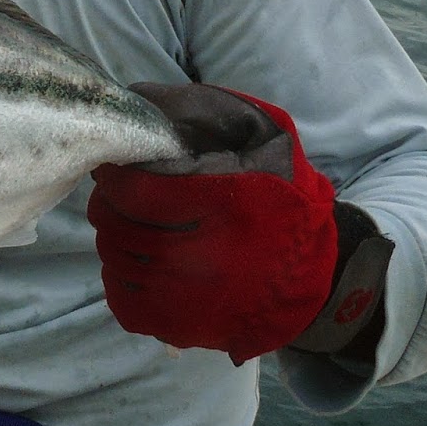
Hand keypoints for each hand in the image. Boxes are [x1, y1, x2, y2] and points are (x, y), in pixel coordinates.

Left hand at [88, 83, 377, 363]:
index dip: (113, 176)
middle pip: (117, 226)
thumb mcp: (265, 135)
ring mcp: (191, 298)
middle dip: (108, 204)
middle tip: (117, 195)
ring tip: (128, 225)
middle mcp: (205, 256)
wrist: (318, 277)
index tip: (114, 168)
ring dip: (114, 238)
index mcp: (225, 203)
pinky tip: (138, 263)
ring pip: (116, 260)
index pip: (134, 191)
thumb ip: (208, 109)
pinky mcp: (183, 328)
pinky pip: (123, 301)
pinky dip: (120, 279)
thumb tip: (141, 97)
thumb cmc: (284, 197)